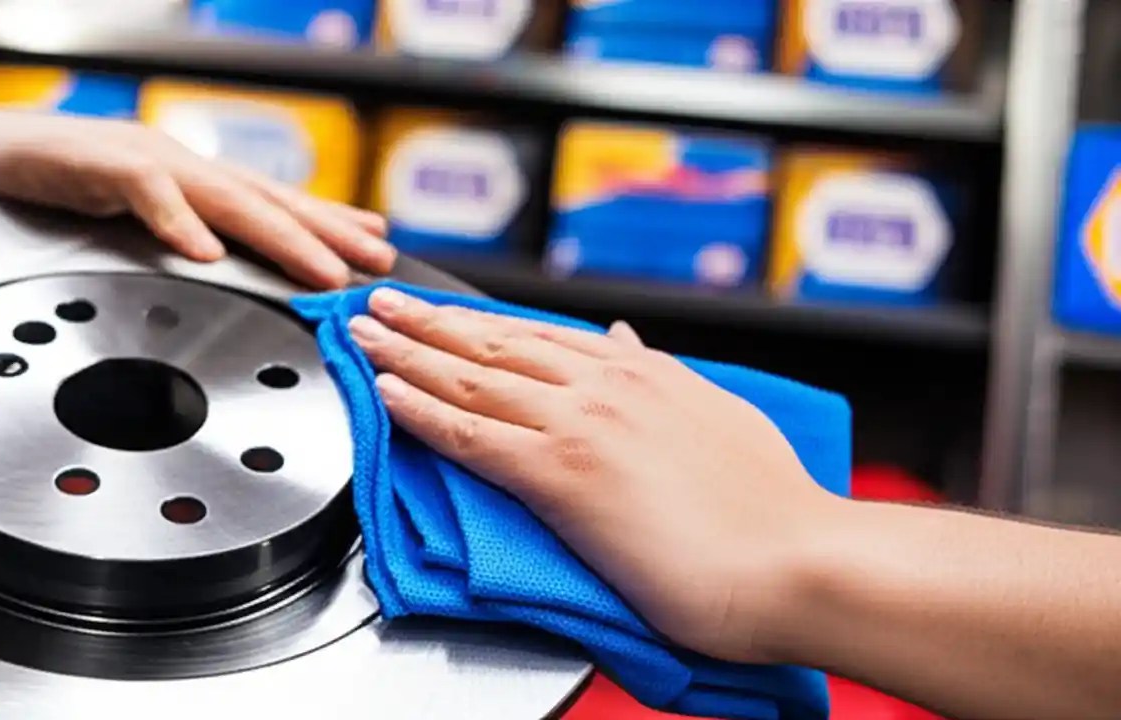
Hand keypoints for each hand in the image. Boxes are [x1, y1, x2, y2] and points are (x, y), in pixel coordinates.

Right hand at [0, 106, 392, 288]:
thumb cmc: (66, 183)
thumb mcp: (145, 210)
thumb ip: (197, 229)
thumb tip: (245, 257)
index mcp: (199, 179)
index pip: (279, 203)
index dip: (333, 225)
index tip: (382, 249)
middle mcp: (184, 165)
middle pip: (269, 202)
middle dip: (328, 234)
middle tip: (376, 263)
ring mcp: (145, 162)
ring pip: (224, 198)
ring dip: (278, 233)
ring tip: (321, 266)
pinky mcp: (97, 166)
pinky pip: (144, 195)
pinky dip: (177, 222)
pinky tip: (204, 249)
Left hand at [347, 288, 841, 663]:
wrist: (795, 559)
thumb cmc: (768, 507)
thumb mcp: (716, 415)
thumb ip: (660, 376)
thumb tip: (620, 340)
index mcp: (641, 371)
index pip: (538, 337)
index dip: (479, 322)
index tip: (440, 310)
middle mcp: (605, 383)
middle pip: (493, 343)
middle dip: (426, 320)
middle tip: (375, 301)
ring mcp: (581, 424)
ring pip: (472, 378)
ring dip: (408, 353)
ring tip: (362, 335)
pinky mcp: (563, 475)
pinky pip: (473, 436)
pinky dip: (422, 411)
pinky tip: (387, 394)